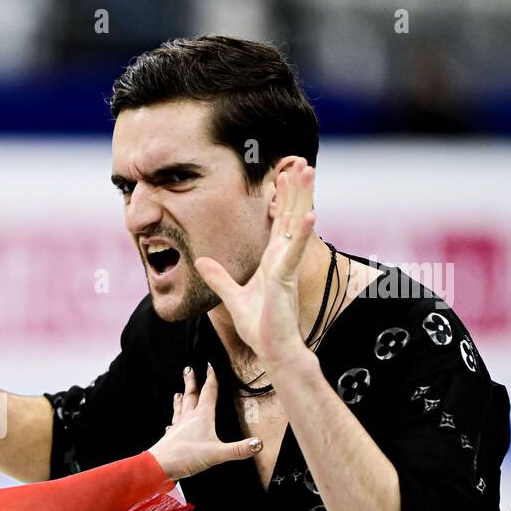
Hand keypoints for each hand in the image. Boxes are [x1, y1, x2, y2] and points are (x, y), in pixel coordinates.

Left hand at [149, 364, 262, 478]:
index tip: (210, 366)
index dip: (211, 379)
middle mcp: (188, 418)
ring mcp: (178, 427)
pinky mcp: (170, 437)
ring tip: (178, 392)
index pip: (208, 393)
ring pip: (180, 408)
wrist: (160, 466)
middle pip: (191, 395)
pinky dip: (173, 421)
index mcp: (202, 417)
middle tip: (188, 369)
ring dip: (181, 399)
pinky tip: (170, 424)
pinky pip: (172, 425)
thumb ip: (238, 449)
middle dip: (191, 382)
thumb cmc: (186, 456)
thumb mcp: (218, 453)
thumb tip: (258, 444)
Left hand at [194, 160, 315, 367]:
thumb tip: (201, 262)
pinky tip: (309, 216)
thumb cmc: (259, 326)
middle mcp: (282, 259)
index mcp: (272, 261)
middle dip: (296, 188)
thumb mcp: (232, 296)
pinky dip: (301, 234)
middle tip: (302, 161)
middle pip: (290, 216)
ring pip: (295, 225)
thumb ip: (219, 277)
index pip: (278, 222)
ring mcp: (286, 267)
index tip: (285, 173)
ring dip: (302, 198)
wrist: (270, 349)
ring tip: (308, 172)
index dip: (282, 198)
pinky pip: (294, 253)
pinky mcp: (286, 279)